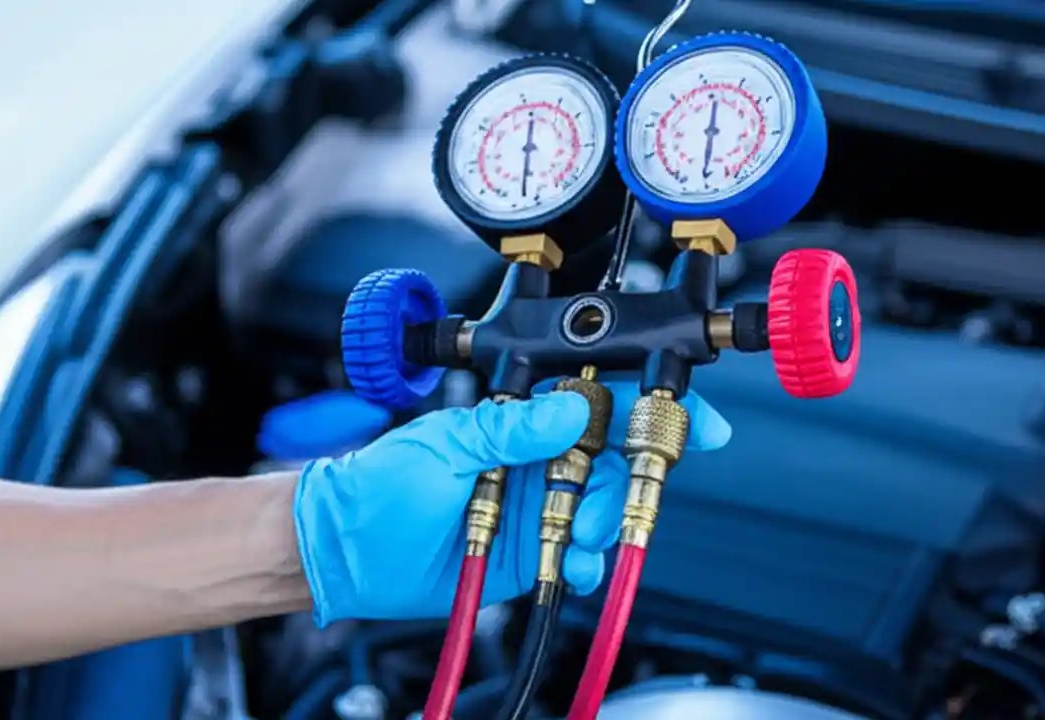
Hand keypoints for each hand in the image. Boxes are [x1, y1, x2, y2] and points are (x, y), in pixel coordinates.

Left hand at [294, 382, 731, 624]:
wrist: (343, 553)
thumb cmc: (379, 486)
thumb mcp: (445, 444)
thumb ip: (511, 428)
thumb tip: (572, 407)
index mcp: (521, 417)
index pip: (603, 401)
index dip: (655, 409)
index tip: (700, 424)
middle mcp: (538, 457)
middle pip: (616, 459)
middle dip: (629, 480)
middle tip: (612, 503)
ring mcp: (538, 505)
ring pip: (603, 508)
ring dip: (606, 524)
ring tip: (582, 541)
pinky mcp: (532, 551)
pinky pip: (578, 555)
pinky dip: (585, 564)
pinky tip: (573, 568)